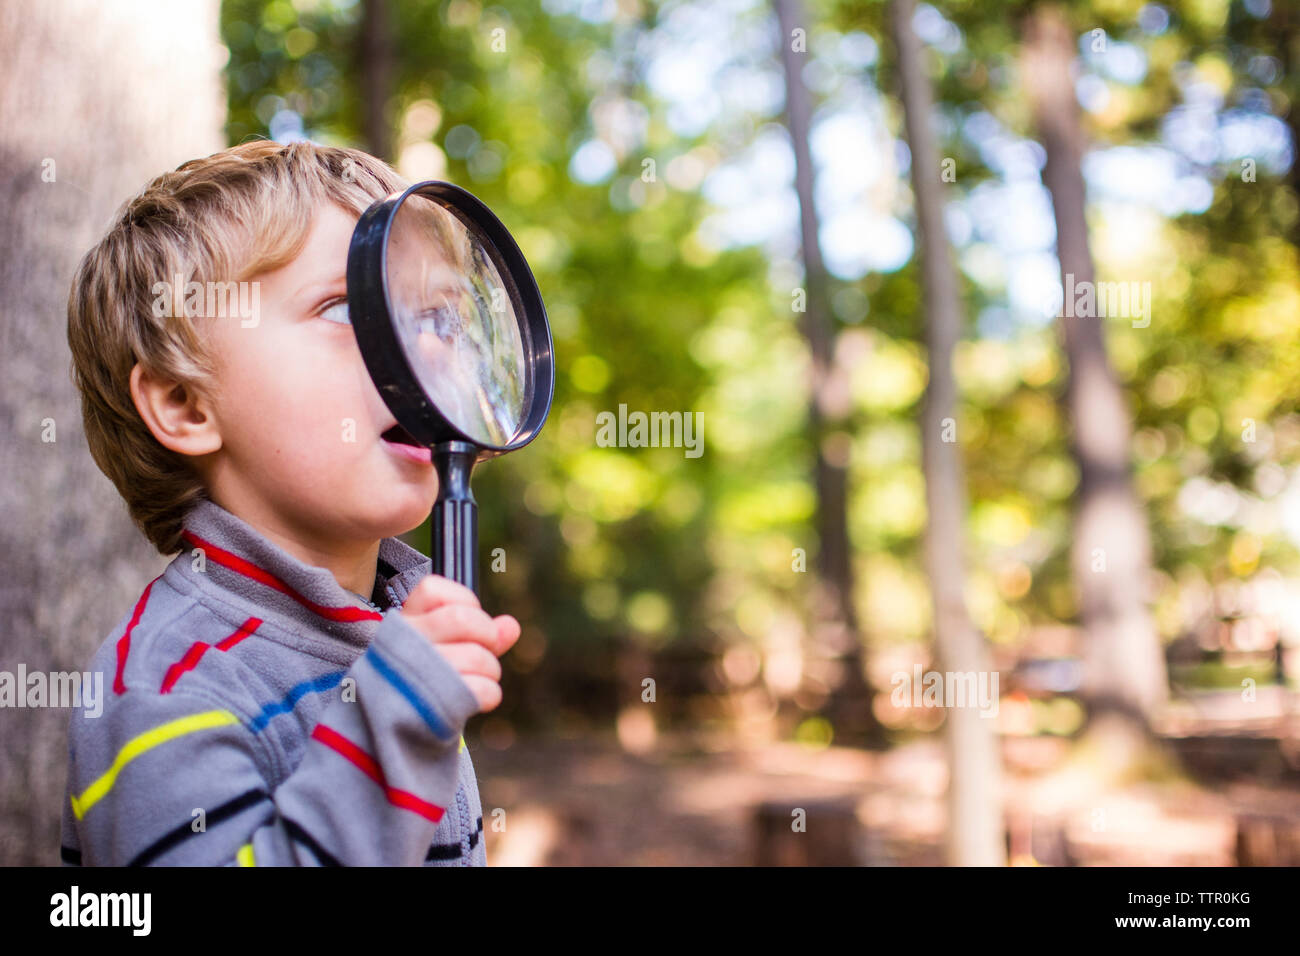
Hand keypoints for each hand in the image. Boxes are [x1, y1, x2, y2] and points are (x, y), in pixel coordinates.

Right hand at [397, 574, 519, 712]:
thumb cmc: (421, 677)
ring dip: (490, 669)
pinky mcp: (429, 706)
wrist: (389, 729)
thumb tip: (511, 626)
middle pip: (462, 619)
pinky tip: (476, 700)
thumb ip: (479, 632)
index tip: (465, 624)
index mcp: (402, 621)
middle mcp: (403, 642)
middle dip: (487, 634)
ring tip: (479, 678)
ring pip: (476, 656)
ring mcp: (413, 675)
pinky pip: (480, 690)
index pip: (431, 589)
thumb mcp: (443, 645)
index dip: (464, 603)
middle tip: (484, 650)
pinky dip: (489, 694)